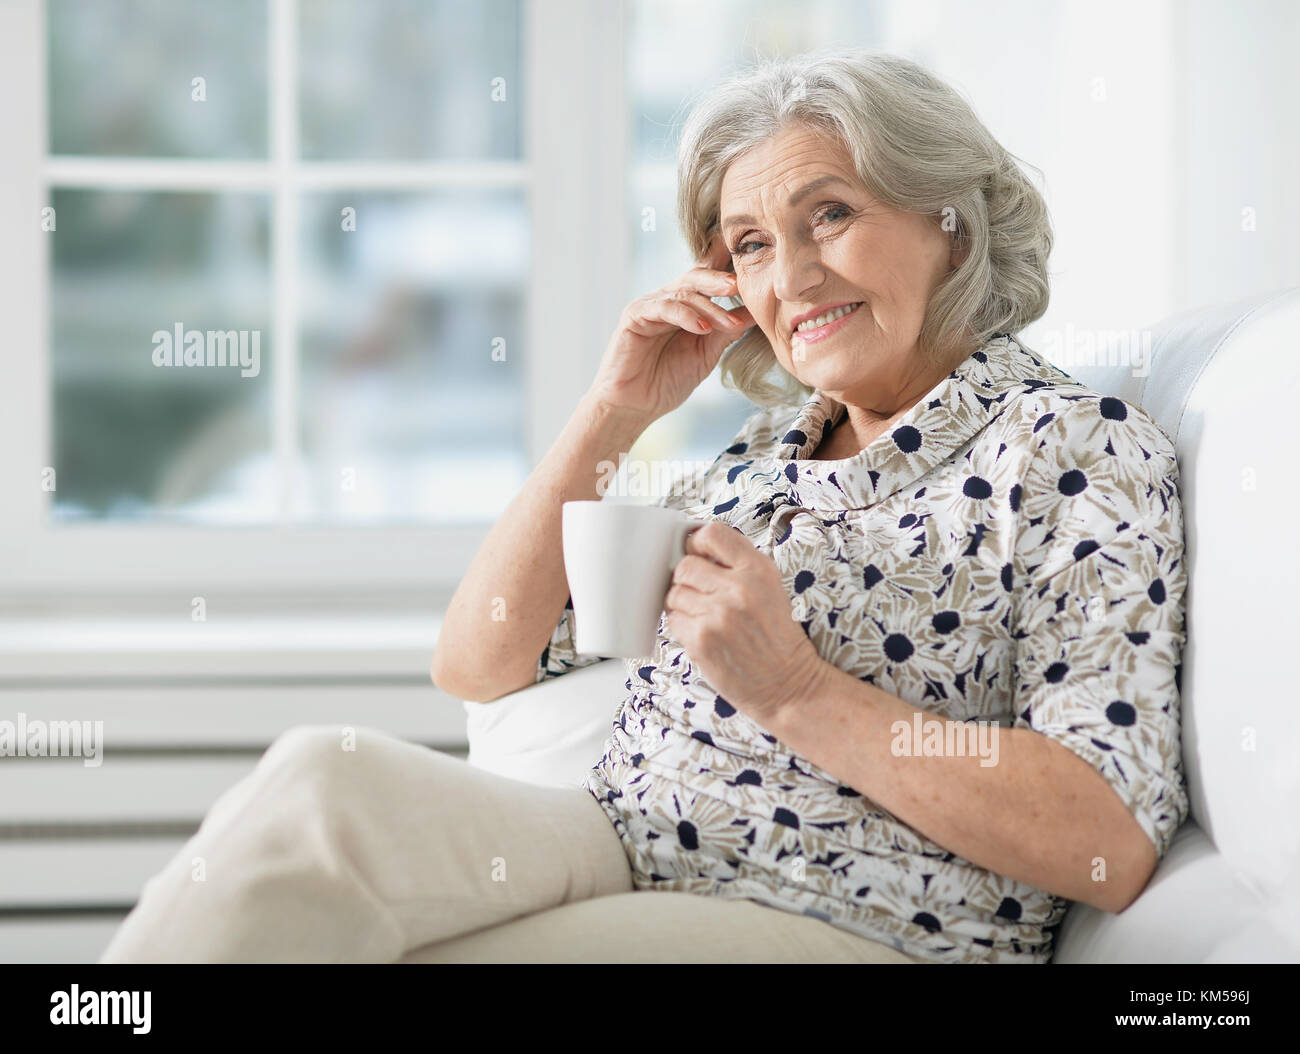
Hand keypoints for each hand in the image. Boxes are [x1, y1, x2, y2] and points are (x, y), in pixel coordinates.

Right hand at [585, 233, 753, 425]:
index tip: (755, 272)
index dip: (728, 269)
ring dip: (710, 307)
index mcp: (686, 305)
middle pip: (697, 276)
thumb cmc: (667, 381)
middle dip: (720, 279)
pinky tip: (703, 328)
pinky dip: (685, 316)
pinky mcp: (634, 315)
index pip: (708, 278)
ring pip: (683, 292)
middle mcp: (668, 299)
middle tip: (741, 286)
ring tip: (729, 322)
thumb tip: (757, 312)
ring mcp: (650, 305)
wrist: (634, 406)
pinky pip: (663, 307)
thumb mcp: (707, 354)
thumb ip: (727, 331)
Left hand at [664, 521, 832, 726]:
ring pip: (674, 594)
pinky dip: (682, 627)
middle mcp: (738, 588)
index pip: (712, 533)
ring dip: (682, 605)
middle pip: (685, 566)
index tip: (696, 554)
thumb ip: (738, 567)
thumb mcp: (771, 590)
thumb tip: (697, 552)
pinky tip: (703, 636)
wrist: (788, 685)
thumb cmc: (777, 639)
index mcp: (758, 570)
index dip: (696, 542)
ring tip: (705, 619)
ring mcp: (717, 614)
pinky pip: (673, 621)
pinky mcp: (701, 640)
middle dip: (686, 580)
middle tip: (699, 595)